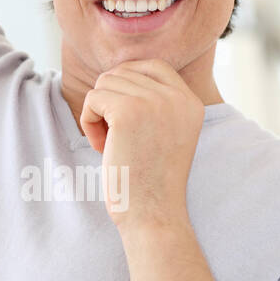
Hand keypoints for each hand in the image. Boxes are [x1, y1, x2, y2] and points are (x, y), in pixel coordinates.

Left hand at [79, 59, 204, 229]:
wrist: (153, 214)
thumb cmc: (151, 182)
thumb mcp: (166, 134)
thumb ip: (154, 103)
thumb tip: (117, 74)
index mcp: (191, 102)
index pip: (154, 66)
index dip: (129, 82)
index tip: (122, 118)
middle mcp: (177, 97)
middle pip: (124, 73)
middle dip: (110, 103)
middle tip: (115, 139)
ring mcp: (154, 101)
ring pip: (105, 84)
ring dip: (98, 113)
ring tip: (109, 144)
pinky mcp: (127, 111)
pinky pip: (93, 98)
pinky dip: (88, 122)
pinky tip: (101, 147)